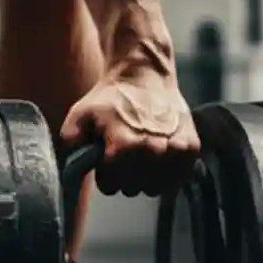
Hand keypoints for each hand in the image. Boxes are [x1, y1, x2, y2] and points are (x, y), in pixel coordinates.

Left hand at [61, 73, 199, 196]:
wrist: (144, 74)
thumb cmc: (110, 98)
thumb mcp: (80, 115)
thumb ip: (72, 143)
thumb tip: (71, 170)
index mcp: (124, 144)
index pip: (111, 185)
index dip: (104, 176)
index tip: (106, 162)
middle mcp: (152, 149)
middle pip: (133, 188)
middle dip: (124, 177)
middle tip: (123, 156)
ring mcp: (174, 149)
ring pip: (156, 188)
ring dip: (146, 177)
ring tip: (141, 155)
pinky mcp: (191, 147)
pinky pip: (177, 179)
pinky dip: (167, 174)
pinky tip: (158, 158)